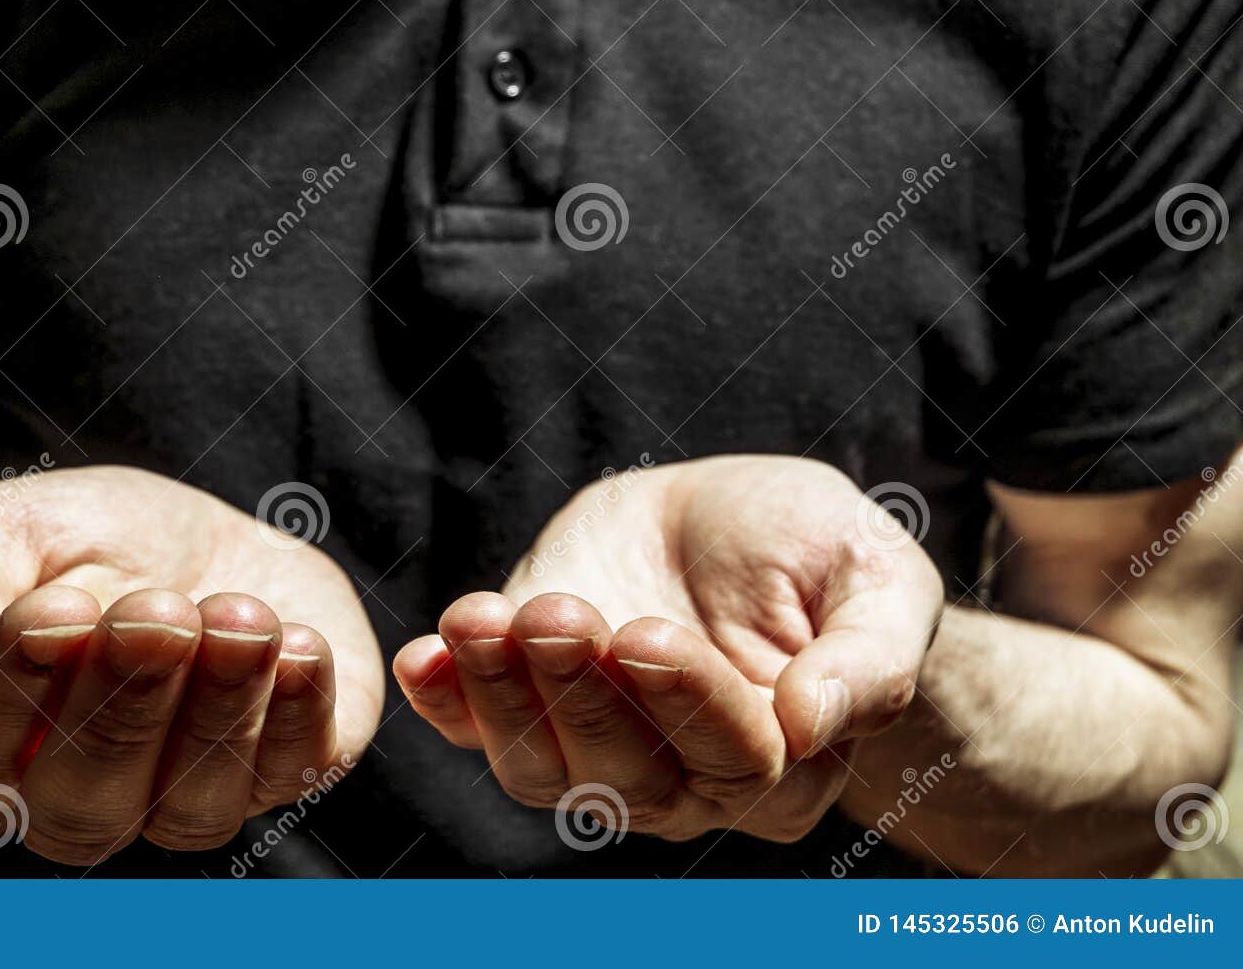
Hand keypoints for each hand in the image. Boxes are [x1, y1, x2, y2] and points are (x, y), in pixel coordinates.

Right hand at [0, 466, 381, 863]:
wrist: (177, 542)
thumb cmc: (66, 549)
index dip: (14, 681)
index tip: (55, 604)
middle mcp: (82, 797)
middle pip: (90, 795)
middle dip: (128, 698)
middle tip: (158, 610)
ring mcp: (186, 794)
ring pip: (197, 806)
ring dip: (223, 711)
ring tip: (240, 618)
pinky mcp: (284, 765)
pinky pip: (297, 773)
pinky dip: (305, 717)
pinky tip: (303, 645)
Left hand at [395, 456, 942, 842]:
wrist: (727, 522)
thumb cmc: (821, 555)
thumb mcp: (878, 579)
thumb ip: (869, 658)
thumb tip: (812, 723)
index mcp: (785, 766)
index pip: (736, 759)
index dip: (687, 701)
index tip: (645, 633)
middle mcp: (684, 781)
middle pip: (624, 774)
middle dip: (581, 695)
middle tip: (558, 614)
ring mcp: (597, 748)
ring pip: (541, 764)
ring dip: (502, 692)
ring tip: (479, 617)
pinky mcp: (531, 701)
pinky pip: (476, 728)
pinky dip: (445, 700)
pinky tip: (425, 656)